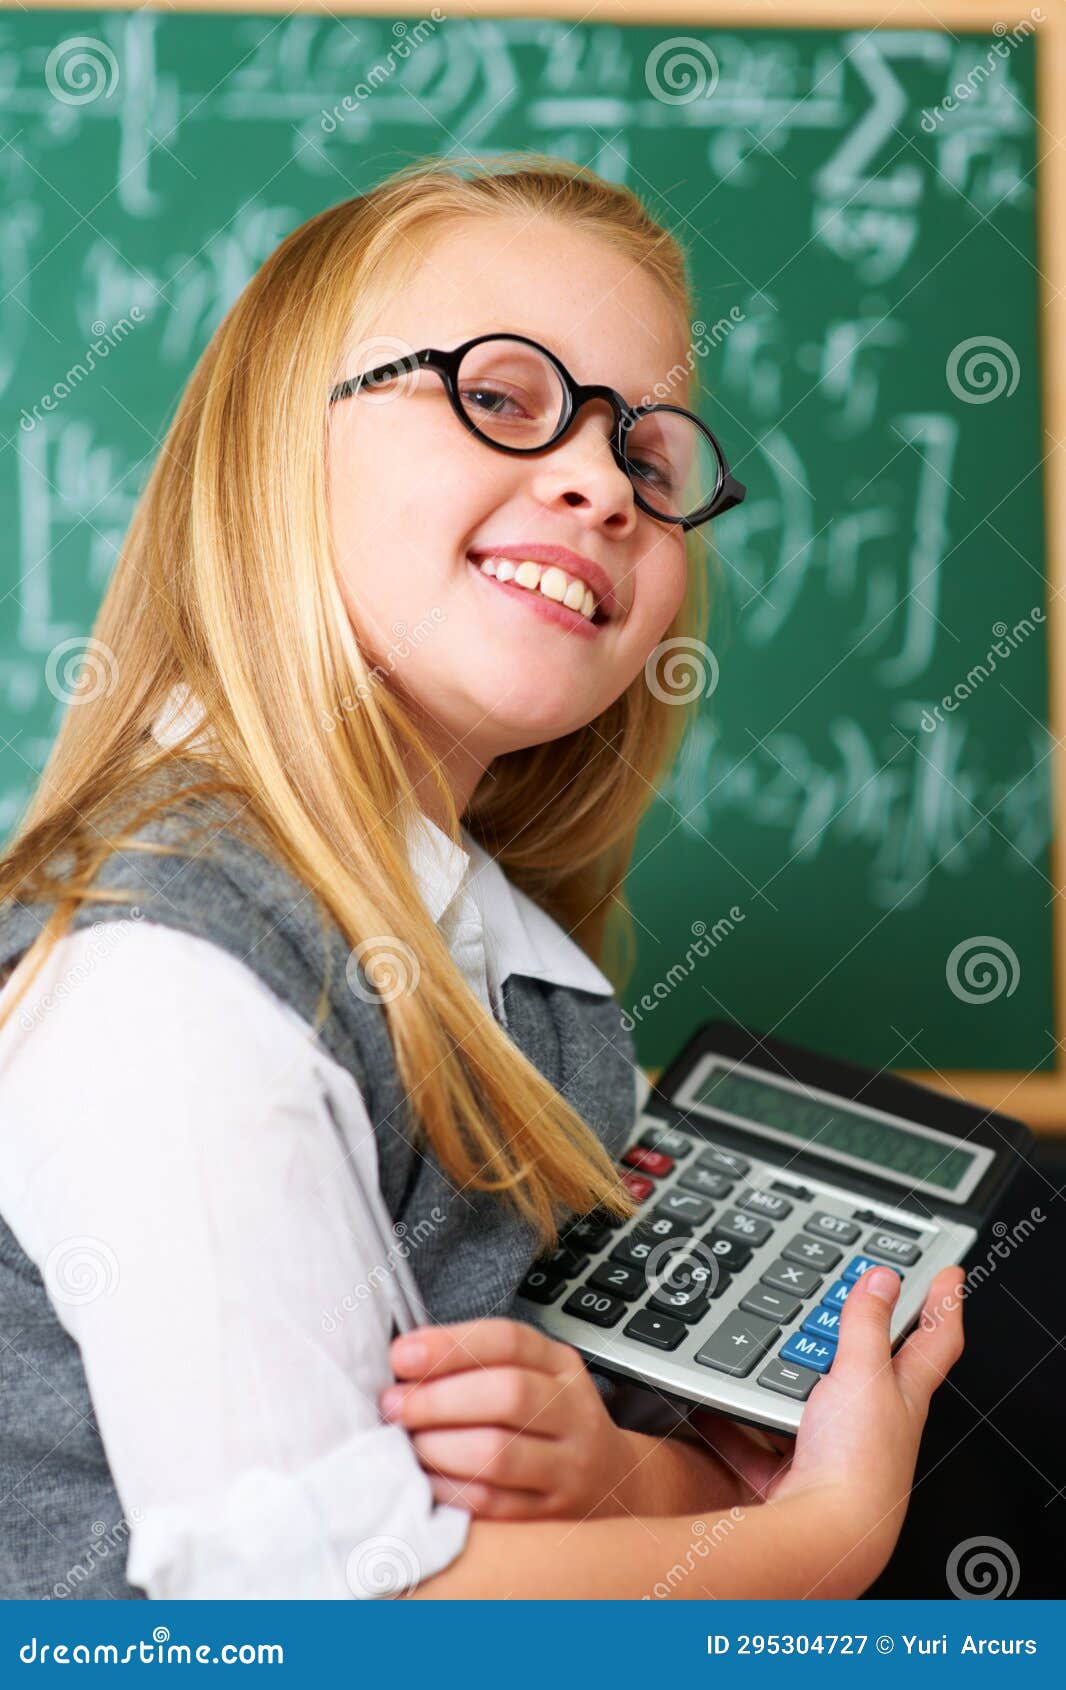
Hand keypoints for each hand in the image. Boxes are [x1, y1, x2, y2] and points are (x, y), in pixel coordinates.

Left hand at [380, 1317, 634, 1520]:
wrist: (611, 1482)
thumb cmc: (549, 1421)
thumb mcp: (532, 1374)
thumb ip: (479, 1363)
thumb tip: (404, 1360)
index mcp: (559, 1364)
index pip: (507, 1340)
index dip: (448, 1345)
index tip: (400, 1356)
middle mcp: (572, 1410)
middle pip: (506, 1395)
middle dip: (437, 1399)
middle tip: (393, 1406)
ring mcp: (568, 1465)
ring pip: (498, 1453)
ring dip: (439, 1446)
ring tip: (406, 1443)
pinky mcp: (552, 1515)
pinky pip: (493, 1503)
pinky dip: (449, 1489)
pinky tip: (424, 1480)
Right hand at [689, 1264, 965, 1579]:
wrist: (824, 1535)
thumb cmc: (859, 1465)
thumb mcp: (864, 1374)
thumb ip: (867, 1324)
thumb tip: (881, 1279)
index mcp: (902, 1394)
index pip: (936, 1339)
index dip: (945, 1304)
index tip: (948, 1275)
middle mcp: (875, 1423)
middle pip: (870, 1369)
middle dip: (854, 1336)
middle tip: (840, 1297)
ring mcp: (835, 1448)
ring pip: (811, 1401)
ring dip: (788, 1379)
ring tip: (760, 1349)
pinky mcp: (797, 1473)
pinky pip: (762, 1439)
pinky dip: (737, 1422)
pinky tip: (712, 1408)